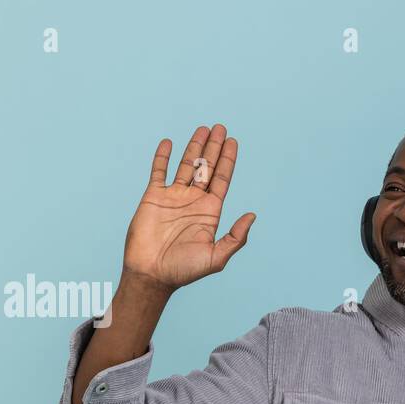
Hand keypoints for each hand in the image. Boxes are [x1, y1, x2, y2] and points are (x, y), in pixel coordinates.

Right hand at [121, 124, 255, 290]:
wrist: (152, 274)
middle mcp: (193, 201)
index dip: (228, 160)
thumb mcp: (217, 257)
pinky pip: (158, 172)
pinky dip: (162, 157)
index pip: (222, 179)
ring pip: (185, 165)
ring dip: (194, 147)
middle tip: (220, 127)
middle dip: (214, 148)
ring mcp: (173, 197)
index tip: (233, 141)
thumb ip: (235, 237)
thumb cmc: (184, 270)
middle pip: (206, 167)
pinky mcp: (153, 197)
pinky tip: (168, 142)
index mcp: (210, 212)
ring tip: (203, 129)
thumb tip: (252, 215)